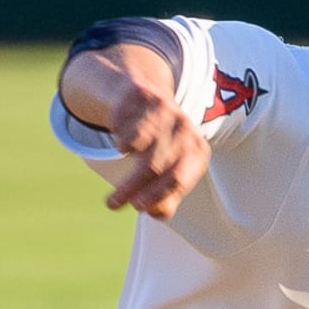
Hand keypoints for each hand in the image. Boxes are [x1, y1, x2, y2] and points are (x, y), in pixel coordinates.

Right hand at [61, 45, 210, 218]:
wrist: (143, 94)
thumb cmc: (158, 142)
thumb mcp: (169, 169)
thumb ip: (168, 195)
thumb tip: (157, 214)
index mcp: (197, 150)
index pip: (179, 177)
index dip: (158, 195)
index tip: (139, 209)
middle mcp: (184, 127)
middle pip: (155, 165)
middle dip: (134, 188)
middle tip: (115, 205)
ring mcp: (163, 109)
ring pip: (138, 150)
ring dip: (123, 178)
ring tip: (111, 199)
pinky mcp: (140, 96)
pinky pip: (123, 126)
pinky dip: (120, 142)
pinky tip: (121, 147)